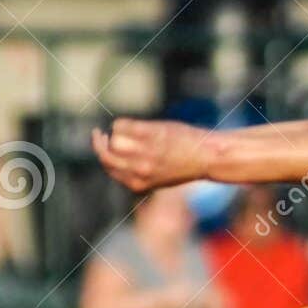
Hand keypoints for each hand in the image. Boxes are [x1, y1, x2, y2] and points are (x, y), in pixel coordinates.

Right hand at [91, 119, 210, 191]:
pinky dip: (125, 123)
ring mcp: (142, 152)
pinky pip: (121, 124)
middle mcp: (139, 171)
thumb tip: (116, 154)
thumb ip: (138, 171)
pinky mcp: (146, 134)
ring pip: (113, 138)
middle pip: (105, 154)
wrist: (207, 156)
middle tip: (99, 133)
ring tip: (132, 131)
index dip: (105, 157)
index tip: (104, 146)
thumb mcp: (159, 177)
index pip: (109, 169)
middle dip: (100, 143)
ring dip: (117, 132)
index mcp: (139, 184)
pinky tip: (137, 125)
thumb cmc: (185, 165)